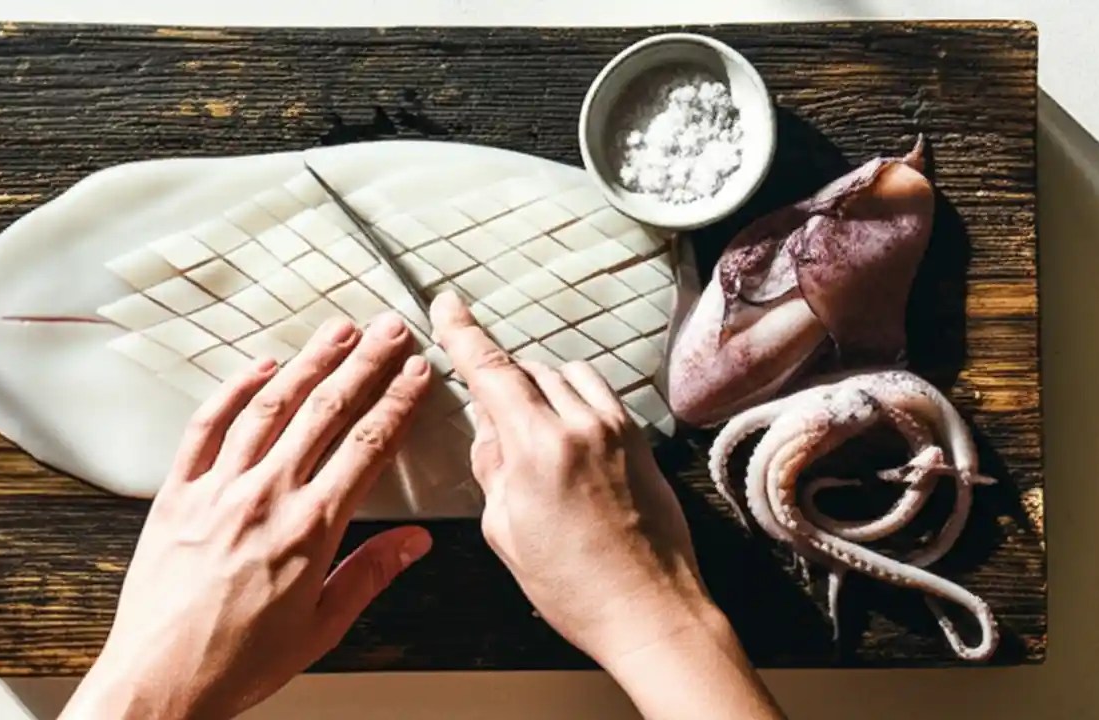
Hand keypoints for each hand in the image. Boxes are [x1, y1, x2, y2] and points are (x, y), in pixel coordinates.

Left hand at [62, 313, 432, 719]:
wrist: (158, 682)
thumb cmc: (237, 662)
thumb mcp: (322, 627)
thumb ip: (371, 574)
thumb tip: (414, 542)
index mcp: (310, 530)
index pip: (368, 447)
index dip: (398, 403)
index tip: (417, 374)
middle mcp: (266, 497)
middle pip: (326, 411)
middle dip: (365, 363)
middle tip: (388, 330)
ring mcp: (218, 489)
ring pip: (271, 406)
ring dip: (309, 362)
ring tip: (337, 331)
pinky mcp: (178, 493)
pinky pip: (207, 426)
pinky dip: (234, 390)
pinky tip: (259, 367)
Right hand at [431, 292, 782, 719]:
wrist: (651, 612)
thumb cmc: (573, 586)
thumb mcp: (505, 531)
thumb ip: (492, 468)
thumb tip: (490, 430)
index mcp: (539, 447)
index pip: (493, 371)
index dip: (463, 333)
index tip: (447, 304)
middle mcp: (582, 425)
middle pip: (530, 371)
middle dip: (504, 385)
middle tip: (494, 429)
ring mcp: (618, 430)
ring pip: (568, 376)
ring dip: (543, 390)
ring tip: (535, 439)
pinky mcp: (641, 441)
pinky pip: (600, 397)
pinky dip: (576, 403)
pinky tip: (571, 443)